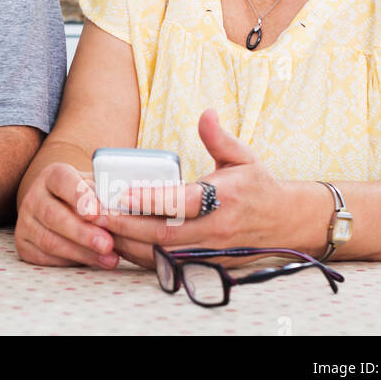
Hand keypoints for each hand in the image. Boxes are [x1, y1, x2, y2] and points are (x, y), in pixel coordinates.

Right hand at [15, 161, 119, 267]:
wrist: (63, 210)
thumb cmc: (88, 199)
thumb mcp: (97, 189)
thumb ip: (107, 195)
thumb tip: (126, 206)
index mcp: (52, 176)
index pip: (62, 180)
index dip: (79, 196)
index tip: (98, 212)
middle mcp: (34, 196)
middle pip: (53, 215)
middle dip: (82, 232)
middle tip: (108, 244)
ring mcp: (25, 221)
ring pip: (49, 239)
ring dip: (81, 252)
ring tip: (108, 258)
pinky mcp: (23, 243)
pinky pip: (44, 256)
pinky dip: (70, 261)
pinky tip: (91, 262)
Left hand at [94, 109, 295, 267]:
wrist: (285, 223)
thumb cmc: (257, 186)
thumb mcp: (243, 157)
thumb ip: (219, 138)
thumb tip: (206, 113)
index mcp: (224, 199)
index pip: (181, 203)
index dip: (149, 200)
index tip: (120, 194)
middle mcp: (216, 230)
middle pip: (164, 234)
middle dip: (126, 226)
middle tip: (95, 215)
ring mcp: (211, 252)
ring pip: (162, 255)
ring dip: (128, 245)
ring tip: (98, 230)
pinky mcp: (207, 266)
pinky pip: (168, 267)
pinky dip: (142, 258)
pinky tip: (119, 245)